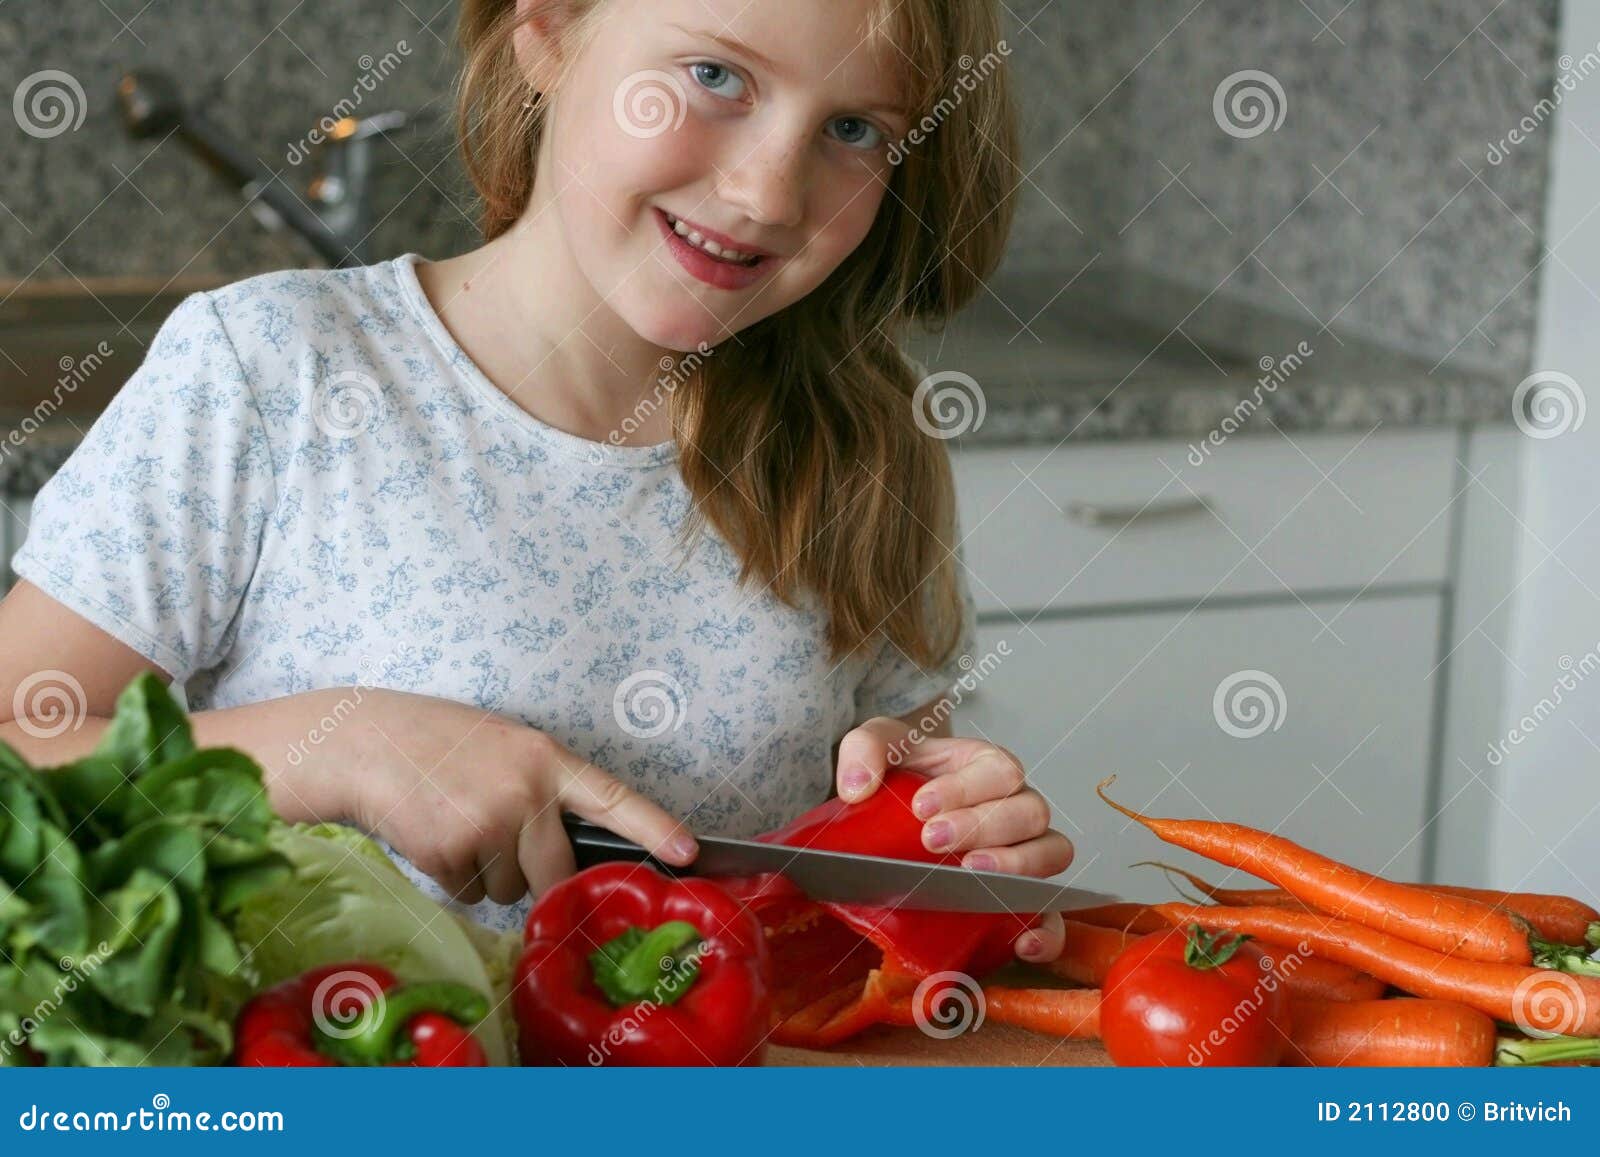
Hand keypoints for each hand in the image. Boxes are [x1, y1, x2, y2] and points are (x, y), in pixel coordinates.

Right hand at [295, 687, 696, 904]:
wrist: (363, 742)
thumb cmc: (438, 744)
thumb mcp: (504, 748)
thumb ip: (541, 789)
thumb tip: (569, 848)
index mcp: (546, 759)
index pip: (612, 799)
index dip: (653, 828)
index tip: (689, 852)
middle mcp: (525, 792)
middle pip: (557, 873)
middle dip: (536, 877)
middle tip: (497, 840)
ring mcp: (488, 822)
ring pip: (509, 889)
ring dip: (485, 874)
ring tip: (453, 823)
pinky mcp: (450, 850)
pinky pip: (468, 893)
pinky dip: (450, 876)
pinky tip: (430, 834)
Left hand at [834, 716, 1073, 963]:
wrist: (897, 815)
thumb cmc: (901, 777)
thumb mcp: (878, 747)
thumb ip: (865, 749)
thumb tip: (857, 789)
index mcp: (988, 767)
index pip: (1000, 771)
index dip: (965, 789)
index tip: (920, 806)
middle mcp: (1016, 808)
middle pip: (1030, 811)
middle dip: (982, 826)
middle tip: (932, 840)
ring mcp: (1025, 854)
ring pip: (1052, 853)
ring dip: (1016, 865)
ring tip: (970, 873)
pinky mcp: (1021, 901)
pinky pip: (1052, 917)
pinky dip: (1045, 932)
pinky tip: (1021, 943)